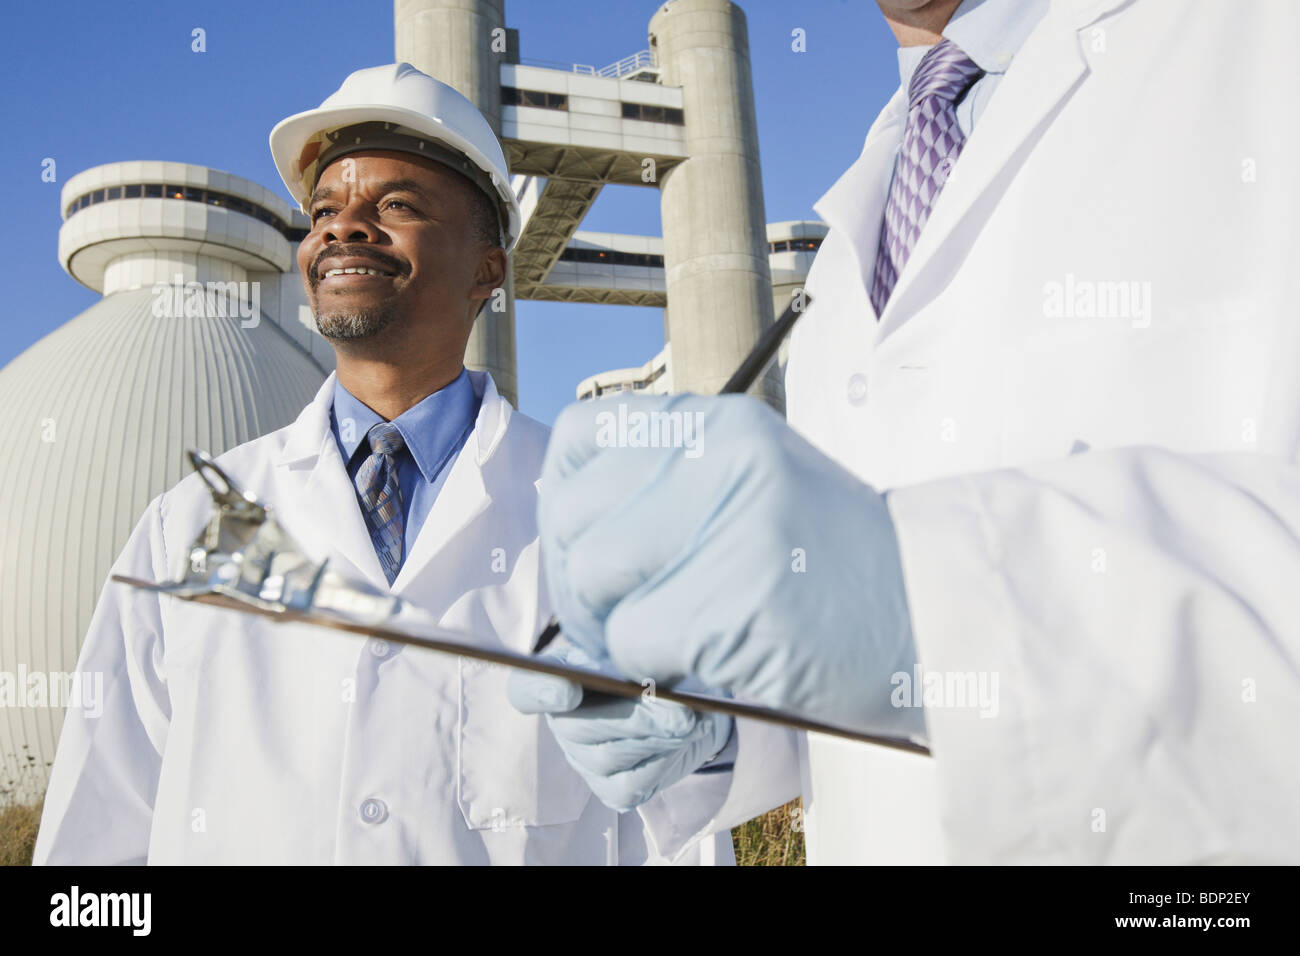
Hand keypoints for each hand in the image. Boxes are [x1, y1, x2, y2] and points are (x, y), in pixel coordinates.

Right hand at [507, 642, 732, 812]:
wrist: (688, 703)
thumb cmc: (655, 666)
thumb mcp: (642, 645)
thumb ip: (633, 647)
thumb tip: (645, 670)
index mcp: (560, 676)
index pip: (526, 688)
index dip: (540, 691)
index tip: (569, 688)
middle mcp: (564, 723)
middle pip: (576, 728)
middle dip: (630, 717)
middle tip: (674, 706)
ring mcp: (586, 761)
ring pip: (608, 758)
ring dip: (656, 736)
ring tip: (690, 717)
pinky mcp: (614, 790)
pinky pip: (633, 783)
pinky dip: (665, 759)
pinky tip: (688, 735)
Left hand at [539, 393, 923, 738]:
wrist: (941, 614)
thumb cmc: (838, 567)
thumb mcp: (755, 493)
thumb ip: (668, 498)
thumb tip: (567, 543)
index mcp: (720, 425)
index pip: (579, 439)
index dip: (565, 505)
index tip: (588, 550)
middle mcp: (720, 457)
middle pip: (573, 517)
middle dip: (577, 585)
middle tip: (616, 620)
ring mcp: (732, 523)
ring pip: (593, 580)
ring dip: (614, 630)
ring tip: (668, 644)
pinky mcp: (738, 598)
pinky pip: (634, 640)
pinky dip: (653, 669)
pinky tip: (708, 664)